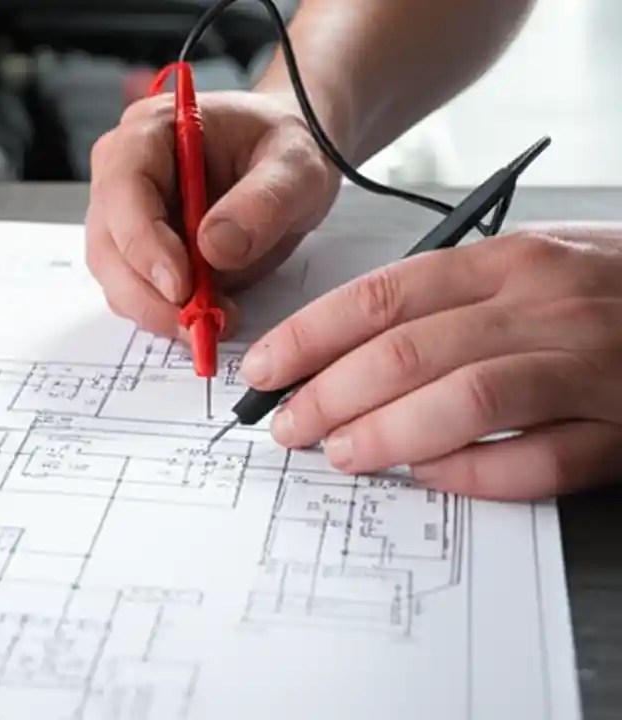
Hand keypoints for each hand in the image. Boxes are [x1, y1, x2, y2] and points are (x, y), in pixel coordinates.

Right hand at [84, 90, 342, 338]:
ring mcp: (121, 212)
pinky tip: (204, 313)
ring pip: (113, 274)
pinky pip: (132, 289)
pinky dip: (163, 311)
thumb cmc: (284, 149)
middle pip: (107, 242)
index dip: (144, 242)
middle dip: (146, 292)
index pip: (124, 188)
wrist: (283, 162)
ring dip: (155, 308)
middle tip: (196, 322)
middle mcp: (120, 170)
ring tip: (212, 319)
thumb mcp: (295, 168)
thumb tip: (215, 249)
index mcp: (150, 130)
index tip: (181, 286)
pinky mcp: (133, 249)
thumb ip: (262, 203)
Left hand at [240, 226, 621, 499]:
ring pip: (467, 400)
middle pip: (410, 352)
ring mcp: (591, 368)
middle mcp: (545, 304)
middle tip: (285, 427)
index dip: (310, 337)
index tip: (263, 370)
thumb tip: (338, 350)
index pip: (382, 296)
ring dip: (387, 433)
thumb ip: (444, 300)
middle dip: (329, 394)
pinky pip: (540, 461)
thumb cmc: (604, 289)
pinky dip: (475, 473)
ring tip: (340, 453)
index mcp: (508, 260)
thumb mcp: (525, 266)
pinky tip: (430, 475)